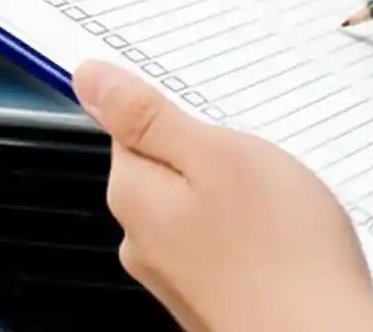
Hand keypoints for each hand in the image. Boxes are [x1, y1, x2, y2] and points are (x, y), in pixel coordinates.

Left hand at [74, 60, 372, 331]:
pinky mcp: (213, 295)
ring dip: (237, 195)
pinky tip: (283, 237)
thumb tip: (89, 78)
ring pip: (200, 206)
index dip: (180, 113)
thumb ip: (147, 116)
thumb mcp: (216, 155)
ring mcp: (179, 275)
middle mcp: (144, 242)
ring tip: (280, 201)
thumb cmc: (281, 252)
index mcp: (135, 196)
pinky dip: (251, 232)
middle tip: (260, 161)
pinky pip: (224, 242)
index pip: (131, 128)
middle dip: (213, 155)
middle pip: (167, 168)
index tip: (217, 115)